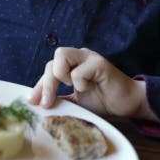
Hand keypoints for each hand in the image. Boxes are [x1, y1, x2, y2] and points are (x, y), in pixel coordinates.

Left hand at [28, 47, 159, 122]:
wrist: (127, 104)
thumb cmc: (102, 101)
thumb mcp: (75, 102)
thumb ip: (60, 99)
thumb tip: (38, 104)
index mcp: (71, 64)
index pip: (48, 69)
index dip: (39, 86)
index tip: (32, 102)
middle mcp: (78, 56)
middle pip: (51, 62)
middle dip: (46, 85)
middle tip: (46, 104)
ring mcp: (89, 57)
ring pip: (61, 55)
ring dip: (61, 76)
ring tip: (73, 88)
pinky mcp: (99, 63)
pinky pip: (78, 72)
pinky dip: (80, 84)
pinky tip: (91, 88)